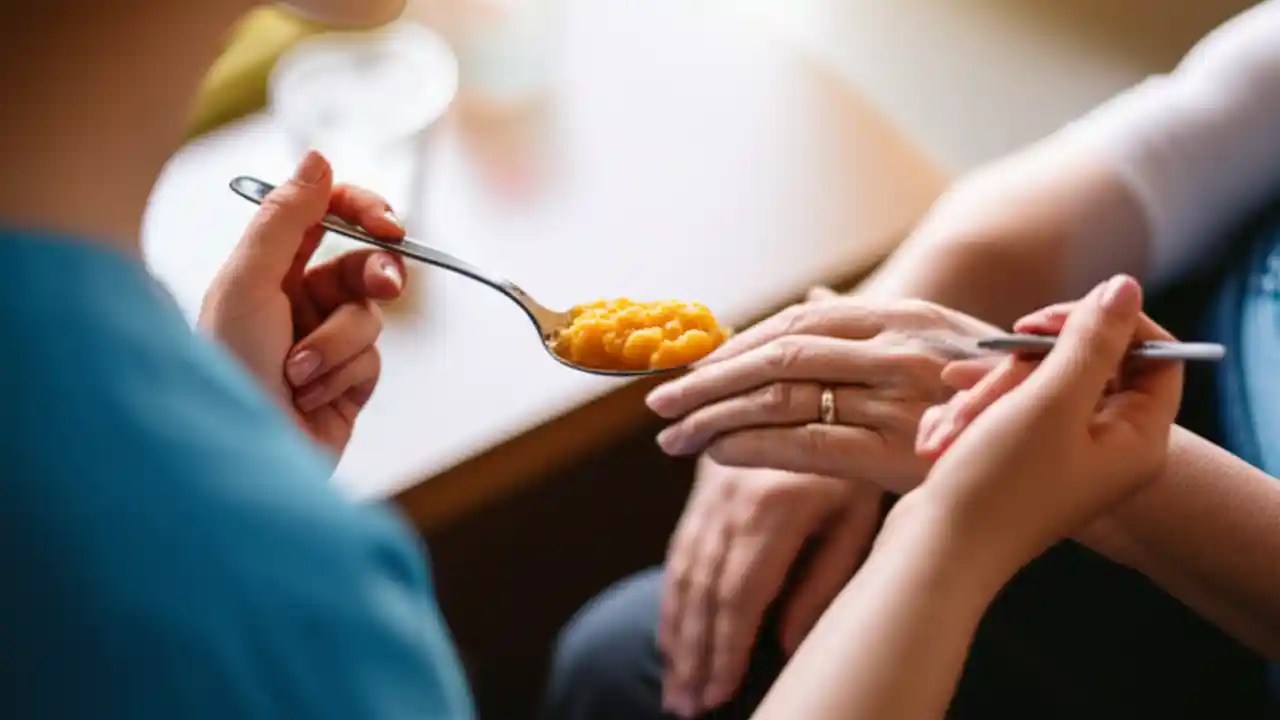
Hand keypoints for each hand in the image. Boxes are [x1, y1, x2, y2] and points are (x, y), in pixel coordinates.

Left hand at [200, 151, 406, 455]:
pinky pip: (372, 362)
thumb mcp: (247, 281)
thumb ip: (286, 217)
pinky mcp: (346, 387)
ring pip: (370, 318)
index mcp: (267, 268)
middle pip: (363, 266)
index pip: (325, 217)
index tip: (388, 223)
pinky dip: (342, 376)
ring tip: (298, 372)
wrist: (239, 453)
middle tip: (384, 286)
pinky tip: (309, 396)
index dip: (361, 211)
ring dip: (337, 344)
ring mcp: (324, 345)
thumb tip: (318, 158)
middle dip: (376, 275)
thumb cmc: (227, 367)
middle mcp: (296, 303)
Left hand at [646, 298, 998, 493]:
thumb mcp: (935, 339)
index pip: (795, 324)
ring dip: (715, 417)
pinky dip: (752, 448)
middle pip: (776, 356)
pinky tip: (717, 457)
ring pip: (780, 399)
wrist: (1066, 445)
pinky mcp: (895, 451)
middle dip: (707, 379)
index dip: (735, 346)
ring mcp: (896, 398)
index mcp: (900, 315)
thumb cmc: (990, 395)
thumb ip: (867, 321)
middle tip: (656, 402)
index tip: (690, 365)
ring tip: (672, 437)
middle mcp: (895, 348)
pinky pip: (805, 445)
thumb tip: (814, 299)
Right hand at [659, 458, 882, 717]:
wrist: (818, 387)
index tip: (720, 692)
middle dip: (692, 654)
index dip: (727, 646)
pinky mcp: (702, 491)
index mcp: (777, 506)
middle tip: (686, 705)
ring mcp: (712, 492)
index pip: (741, 592)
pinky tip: (670, 636)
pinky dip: (672, 600)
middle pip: (703, 590)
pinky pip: (679, 551)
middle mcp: (734, 499)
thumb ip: (826, 576)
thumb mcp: (859, 513)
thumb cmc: (858, 460)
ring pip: (683, 573)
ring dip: (674, 634)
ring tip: (674, 685)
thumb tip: (787, 641)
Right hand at [903, 275, 1182, 575]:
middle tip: (978, 385)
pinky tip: (940, 442)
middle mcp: (1106, 448)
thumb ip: (1092, 340)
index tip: (1041, 320)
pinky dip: (967, 420)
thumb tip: (1124, 288)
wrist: (936, 551)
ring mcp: (1061, 455)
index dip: (1102, 324)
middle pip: (1080, 365)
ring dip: (982, 399)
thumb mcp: (1049, 401)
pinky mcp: (1019, 461)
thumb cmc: (999, 484)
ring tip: (951, 432)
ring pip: (1029, 387)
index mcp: (1136, 439)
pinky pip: (1000, 413)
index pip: (1151, 354)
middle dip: (1017, 372)